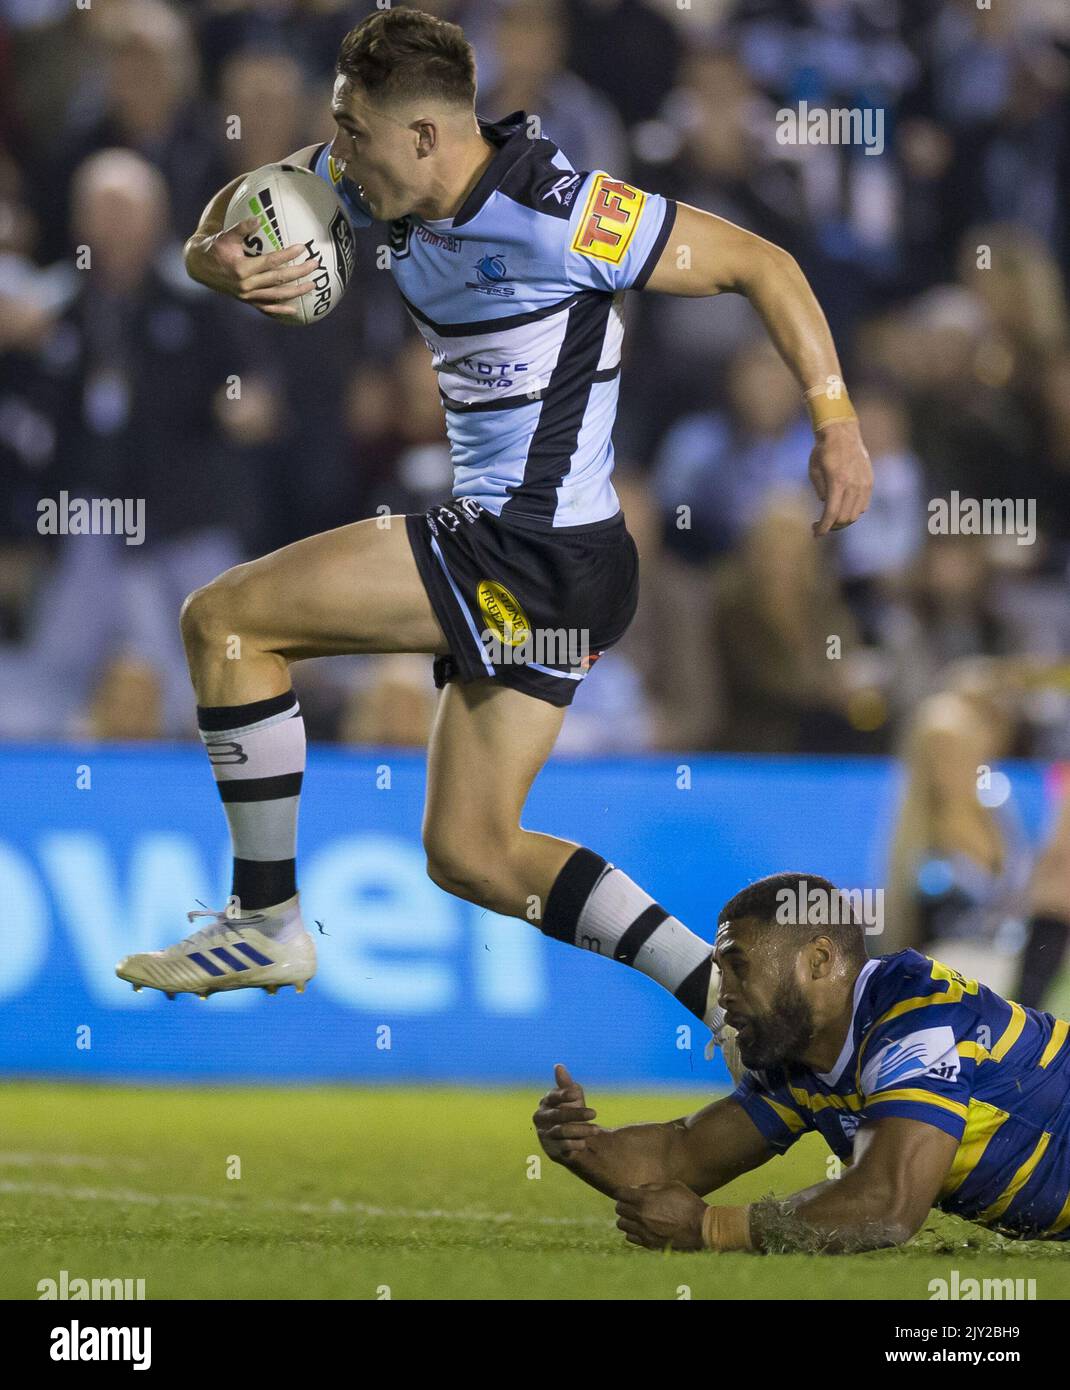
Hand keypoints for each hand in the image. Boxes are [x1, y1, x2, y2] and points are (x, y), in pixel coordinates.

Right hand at [185, 217, 321, 318]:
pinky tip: (294, 310)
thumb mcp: (226, 235)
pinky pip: (266, 308)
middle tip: (315, 265)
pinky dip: (280, 310)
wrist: (200, 266)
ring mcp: (247, 296)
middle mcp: (246, 285)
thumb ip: (242, 227)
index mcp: (242, 268)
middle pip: (279, 280)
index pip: (270, 262)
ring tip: (312, 286)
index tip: (303, 248)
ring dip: (296, 292)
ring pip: (276, 296)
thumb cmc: (215, 247)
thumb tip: (258, 219)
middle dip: (299, 273)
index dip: (287, 255)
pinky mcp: (247, 301)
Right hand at [532, 1064, 600, 1164]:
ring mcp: (545, 1135)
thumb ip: (566, 1084)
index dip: (563, 1095)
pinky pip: (563, 1147)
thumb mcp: (573, 1097)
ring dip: (580, 1130)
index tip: (577, 1094)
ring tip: (596, 1130)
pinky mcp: (551, 1150)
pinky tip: (584, 1142)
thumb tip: (558, 1066)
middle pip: (558, 1115)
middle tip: (594, 1113)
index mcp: (546, 1102)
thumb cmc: (572, 1111)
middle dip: (577, 1114)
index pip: (552, 1097)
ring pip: (561, 1132)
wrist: (575, 1138)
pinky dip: (575, 1144)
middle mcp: (541, 1118)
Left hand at [614, 1182, 706, 1250]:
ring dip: (627, 1218)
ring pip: (622, 1224)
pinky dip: (633, 1232)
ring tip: (636, 1216)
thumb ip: (651, 1186)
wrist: (701, 1228)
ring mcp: (644, 1231)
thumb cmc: (688, 1203)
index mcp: (645, 1199)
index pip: (620, 1194)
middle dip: (623, 1204)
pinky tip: (642, 1227)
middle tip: (632, 1203)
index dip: (623, 1191)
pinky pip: (630, 1237)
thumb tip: (636, 1189)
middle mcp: (641, 1216)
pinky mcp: (649, 1244)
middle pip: (619, 1209)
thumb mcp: (672, 1185)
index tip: (628, 1192)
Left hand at [808, 418, 872, 536]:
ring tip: (830, 517)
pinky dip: (853, 511)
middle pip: (844, 518)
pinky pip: (863, 506)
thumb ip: (820, 491)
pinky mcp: (870, 482)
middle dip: (830, 525)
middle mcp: (853, 484)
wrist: (842, 433)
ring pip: (855, 514)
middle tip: (819, 524)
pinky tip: (843, 507)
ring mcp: (864, 484)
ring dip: (842, 520)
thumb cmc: (823, 451)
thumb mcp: (813, 471)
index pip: (832, 513)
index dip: (823, 527)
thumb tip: (826, 506)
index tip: (816, 534)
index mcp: (837, 482)